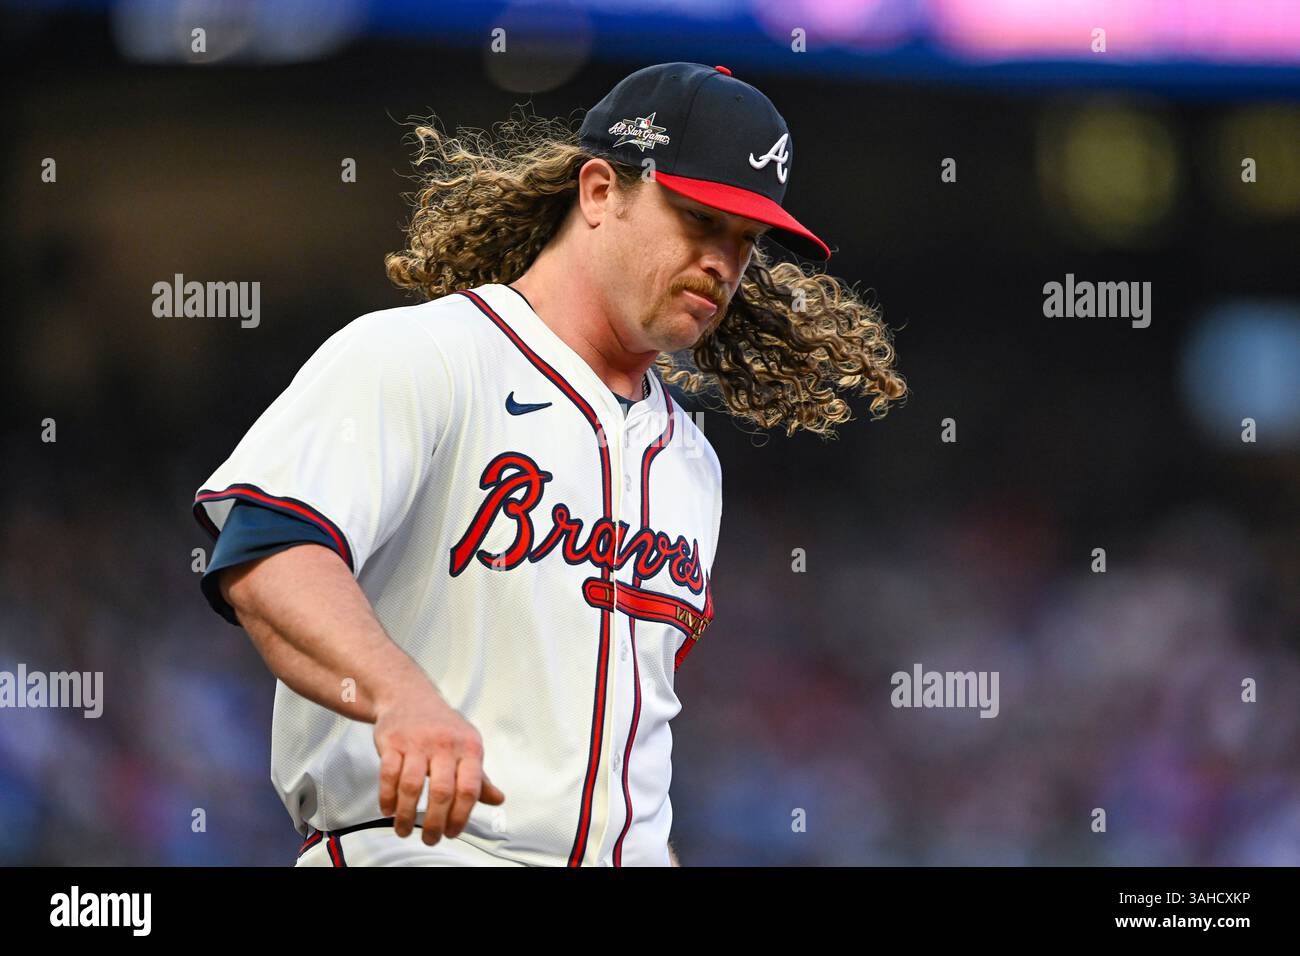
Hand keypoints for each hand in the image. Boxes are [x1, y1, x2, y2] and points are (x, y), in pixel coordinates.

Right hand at [374, 679, 505, 845]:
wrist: (409, 696)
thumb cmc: (442, 726)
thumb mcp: (467, 746)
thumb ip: (480, 777)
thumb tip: (498, 799)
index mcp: (469, 747)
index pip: (470, 788)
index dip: (462, 816)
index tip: (453, 832)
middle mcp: (445, 744)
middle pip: (442, 792)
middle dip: (435, 822)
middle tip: (431, 838)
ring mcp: (417, 742)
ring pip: (411, 786)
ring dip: (406, 815)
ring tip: (405, 829)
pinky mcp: (392, 741)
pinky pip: (388, 775)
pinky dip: (387, 797)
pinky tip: (389, 810)